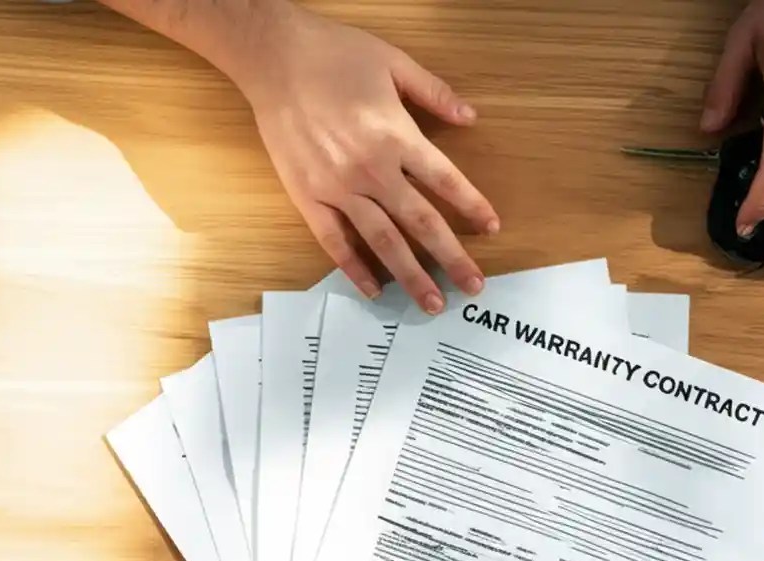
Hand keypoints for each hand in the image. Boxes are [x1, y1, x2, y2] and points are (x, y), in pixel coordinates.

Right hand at [235, 4, 498, 311]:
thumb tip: (470, 117)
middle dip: (451, 258)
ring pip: (382, 241)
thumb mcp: (394, 62)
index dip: (472, 206)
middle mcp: (371, 168)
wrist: (272, 55)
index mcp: (396, 136)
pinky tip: (373, 290)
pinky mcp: (307, 195)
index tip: (492, 228)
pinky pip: (334, 241)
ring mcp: (337, 186)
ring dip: (410, 275)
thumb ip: (435, 93)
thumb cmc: (334, 54)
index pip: (445, 181)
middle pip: (421, 222)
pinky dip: (354, 268)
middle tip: (473, 286)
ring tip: (432, 303)